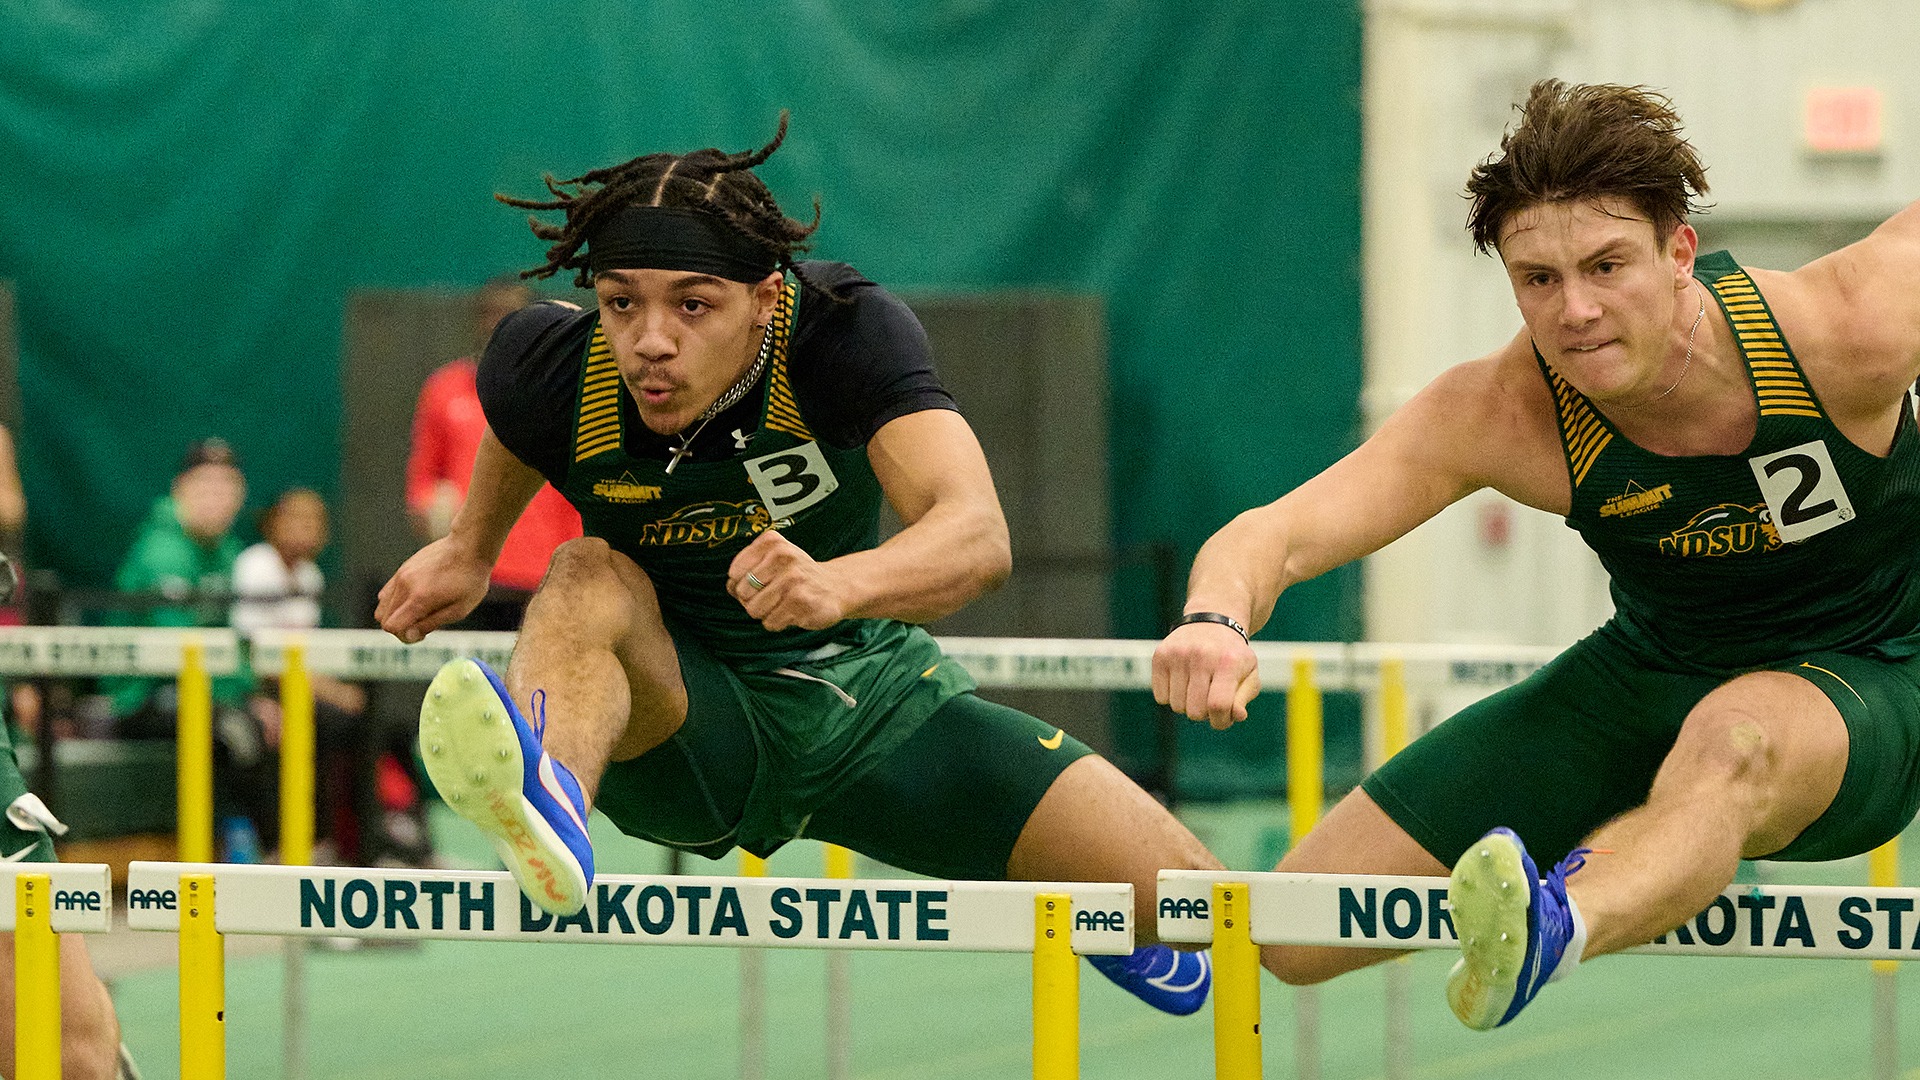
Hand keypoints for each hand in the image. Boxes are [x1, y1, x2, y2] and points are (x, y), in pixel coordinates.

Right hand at [375, 535, 494, 642]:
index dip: (404, 636)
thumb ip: (431, 623)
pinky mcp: (402, 568)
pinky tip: (416, 599)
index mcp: (419, 598)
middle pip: (383, 618)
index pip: (392, 626)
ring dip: (396, 614)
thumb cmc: (470, 580)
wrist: (469, 546)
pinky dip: (395, 601)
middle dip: (400, 627)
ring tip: (420, 611)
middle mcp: (404, 585)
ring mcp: (401, 574)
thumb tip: (409, 635)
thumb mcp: (459, 610)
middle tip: (423, 623)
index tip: (422, 633)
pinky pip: (387, 592)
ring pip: (382, 605)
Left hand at [726, 530, 847, 631]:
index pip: (735, 571)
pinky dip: (779, 622)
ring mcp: (793, 580)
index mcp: (772, 543)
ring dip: (766, 612)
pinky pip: (770, 622)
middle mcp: (783, 557)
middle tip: (773, 595)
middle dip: (753, 600)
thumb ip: (747, 570)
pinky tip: (793, 611)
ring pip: (754, 609)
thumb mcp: (774, 560)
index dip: (742, 583)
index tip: (759, 583)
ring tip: (783, 603)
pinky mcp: (801, 602)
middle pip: (743, 592)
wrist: (836, 586)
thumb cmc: (799, 575)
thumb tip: (730, 587)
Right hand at [1153, 621, 1261, 729]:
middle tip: (1209, 698)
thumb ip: (1244, 697)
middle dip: (1204, 713)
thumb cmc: (1233, 655)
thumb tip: (1236, 716)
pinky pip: (1161, 697)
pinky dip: (1171, 697)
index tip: (1222, 717)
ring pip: (1177, 706)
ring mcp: (1178, 654)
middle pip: (1195, 711)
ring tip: (1197, 688)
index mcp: (1228, 661)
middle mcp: (1201, 655)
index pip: (1218, 705)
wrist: (1212, 619)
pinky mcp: (1161, 656)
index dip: (1220, 721)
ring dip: (1187, 705)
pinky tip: (1182, 682)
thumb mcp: (1249, 673)